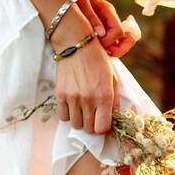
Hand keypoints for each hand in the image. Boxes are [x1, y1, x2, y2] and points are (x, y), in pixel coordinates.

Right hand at [51, 7, 119, 133]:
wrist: (76, 44)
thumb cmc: (97, 60)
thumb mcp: (112, 78)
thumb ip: (114, 100)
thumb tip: (114, 118)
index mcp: (104, 95)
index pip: (101, 128)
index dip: (103, 128)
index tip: (103, 122)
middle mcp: (88, 99)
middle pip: (89, 129)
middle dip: (92, 126)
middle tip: (94, 116)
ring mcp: (72, 98)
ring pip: (75, 125)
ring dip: (80, 121)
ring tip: (83, 110)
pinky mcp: (60, 95)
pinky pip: (63, 117)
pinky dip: (69, 115)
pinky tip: (73, 106)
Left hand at [63, 0, 139, 58]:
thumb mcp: (81, 2)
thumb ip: (91, 18)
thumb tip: (101, 34)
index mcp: (108, 11)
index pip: (118, 32)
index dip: (109, 42)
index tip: (96, 44)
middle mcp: (111, 19)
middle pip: (126, 39)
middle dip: (118, 50)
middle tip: (103, 54)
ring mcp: (108, 24)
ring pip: (120, 43)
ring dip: (113, 50)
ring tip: (99, 53)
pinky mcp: (102, 29)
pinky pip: (111, 42)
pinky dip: (107, 49)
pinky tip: (96, 50)